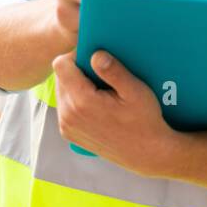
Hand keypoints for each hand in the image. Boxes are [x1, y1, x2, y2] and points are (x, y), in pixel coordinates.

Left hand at [51, 49, 179, 176]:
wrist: (145, 152)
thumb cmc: (144, 120)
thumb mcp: (135, 91)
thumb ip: (114, 71)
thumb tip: (96, 54)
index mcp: (82, 101)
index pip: (61, 64)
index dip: (77, 55)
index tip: (96, 58)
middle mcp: (68, 114)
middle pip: (61, 77)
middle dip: (78, 70)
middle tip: (104, 75)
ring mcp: (66, 126)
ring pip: (62, 91)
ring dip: (77, 85)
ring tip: (102, 90)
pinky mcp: (69, 133)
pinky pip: (65, 107)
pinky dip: (77, 100)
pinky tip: (98, 104)